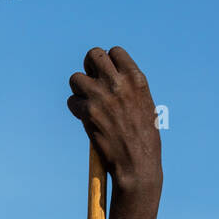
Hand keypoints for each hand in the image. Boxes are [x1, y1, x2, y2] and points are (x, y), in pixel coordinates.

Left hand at [67, 47, 162, 196]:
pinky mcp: (88, 112)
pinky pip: (72, 101)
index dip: (108, 62)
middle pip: (93, 55)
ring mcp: (101, 96)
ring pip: (76, 78)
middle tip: (92, 83)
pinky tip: (88, 121)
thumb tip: (110, 75)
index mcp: (136, 80)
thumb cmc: (144, 140)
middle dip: (89, 67)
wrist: (138, 166)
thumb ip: (129, 88)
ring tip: (89, 104)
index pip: (115, 52)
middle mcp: (118, 83)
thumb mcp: (145, 106)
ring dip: (79, 90)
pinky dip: (76, 110)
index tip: (107, 75)